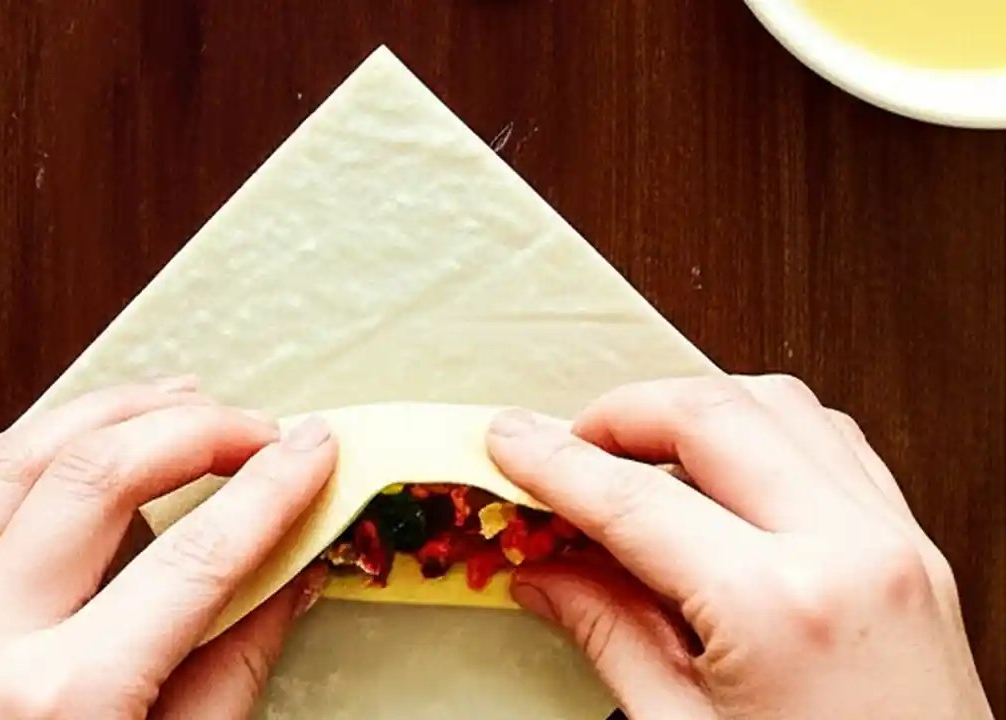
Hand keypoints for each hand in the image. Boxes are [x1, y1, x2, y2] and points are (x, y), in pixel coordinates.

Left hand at [0, 377, 336, 718]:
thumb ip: (234, 665)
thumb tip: (293, 570)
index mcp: (62, 703)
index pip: (196, 556)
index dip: (270, 491)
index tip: (314, 449)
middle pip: (99, 477)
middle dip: (195, 431)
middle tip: (258, 427)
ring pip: (16, 460)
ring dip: (106, 413)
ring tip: (178, 400)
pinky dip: (26, 454)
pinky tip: (77, 438)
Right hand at [488, 375, 991, 719]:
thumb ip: (608, 635)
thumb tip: (546, 576)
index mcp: (779, 608)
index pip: (633, 499)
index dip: (554, 462)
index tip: (511, 441)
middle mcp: (848, 553)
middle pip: (711, 414)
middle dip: (621, 412)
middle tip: (567, 447)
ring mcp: (894, 545)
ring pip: (780, 404)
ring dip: (695, 412)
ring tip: (638, 456)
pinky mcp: (915, 553)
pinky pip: (834, 442)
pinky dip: (765, 431)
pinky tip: (724, 470)